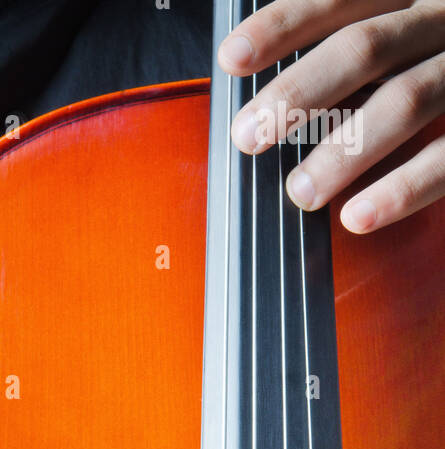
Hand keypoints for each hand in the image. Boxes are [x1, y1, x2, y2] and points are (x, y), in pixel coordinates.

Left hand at [219, 0, 444, 231]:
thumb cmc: (444, 59)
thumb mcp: (408, 33)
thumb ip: (362, 48)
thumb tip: (277, 95)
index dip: (285, 25)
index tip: (232, 60)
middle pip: (366, 46)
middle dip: (299, 94)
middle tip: (248, 137)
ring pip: (407, 100)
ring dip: (343, 151)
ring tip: (299, 192)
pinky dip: (404, 187)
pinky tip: (360, 215)